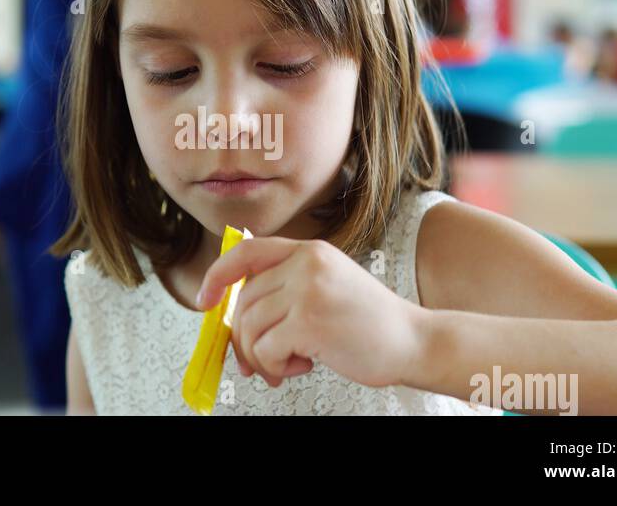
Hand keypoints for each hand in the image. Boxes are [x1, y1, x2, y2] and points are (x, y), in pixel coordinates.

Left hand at [195, 237, 428, 388]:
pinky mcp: (309, 321)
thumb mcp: (327, 286)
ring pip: (249, 327)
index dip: (217, 276)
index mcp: (309, 251)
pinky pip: (265, 348)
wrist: (413, 341)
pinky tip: (303, 366)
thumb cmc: (368, 324)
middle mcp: (306, 263)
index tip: (203, 301)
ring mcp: (307, 290)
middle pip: (243, 301)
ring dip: (261, 357)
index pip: (246, 252)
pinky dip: (276, 365)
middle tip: (257, 363)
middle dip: (242, 338)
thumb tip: (232, 317)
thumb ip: (286, 289)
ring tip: (288, 365)